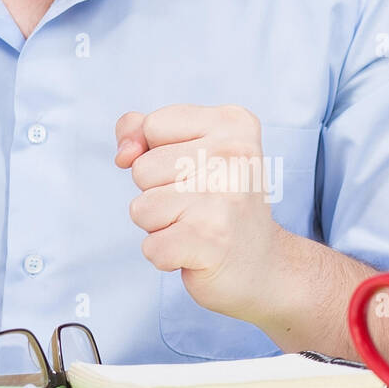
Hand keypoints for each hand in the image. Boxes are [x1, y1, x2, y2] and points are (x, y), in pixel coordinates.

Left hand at [115, 104, 287, 321]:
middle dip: (158, 193)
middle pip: (143, 169)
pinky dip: (166, 257)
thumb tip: (124, 154)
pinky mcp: (212, 239)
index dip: (159, 155)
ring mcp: (225, 197)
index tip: (198, 173)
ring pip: (142, 208)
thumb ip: (140, 130)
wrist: (264, 266)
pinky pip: (151, 247)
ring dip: (161, 226)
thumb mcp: (184, 148)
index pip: (151, 126)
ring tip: (198, 226)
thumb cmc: (215, 201)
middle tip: (200, 206)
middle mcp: (234, 154)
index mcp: (232, 121)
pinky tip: (198, 253)